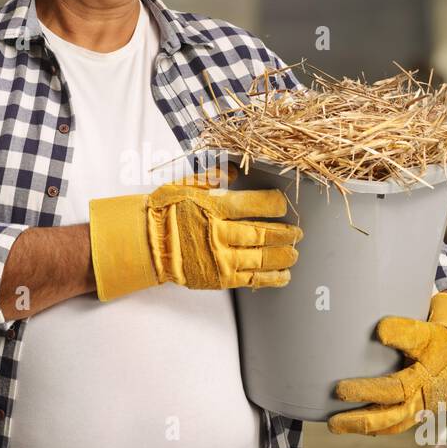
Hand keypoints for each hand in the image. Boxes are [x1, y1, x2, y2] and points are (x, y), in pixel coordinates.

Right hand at [89, 164, 302, 301]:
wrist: (148, 243)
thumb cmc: (166, 211)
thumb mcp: (186, 184)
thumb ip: (213, 175)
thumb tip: (234, 168)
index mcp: (214, 207)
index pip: (255, 204)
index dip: (274, 204)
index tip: (282, 204)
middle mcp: (219, 233)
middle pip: (263, 233)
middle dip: (285, 233)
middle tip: (298, 232)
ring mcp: (220, 258)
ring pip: (261, 258)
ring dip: (283, 256)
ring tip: (294, 253)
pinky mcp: (219, 277)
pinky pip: (251, 279)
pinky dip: (271, 278)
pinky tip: (283, 274)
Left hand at [327, 291, 446, 435]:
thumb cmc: (435, 331)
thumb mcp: (425, 318)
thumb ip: (404, 325)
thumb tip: (378, 330)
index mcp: (436, 348)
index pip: (418, 339)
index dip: (400, 334)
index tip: (379, 330)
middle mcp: (433, 377)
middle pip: (401, 389)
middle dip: (368, 392)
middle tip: (339, 391)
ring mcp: (427, 400)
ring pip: (397, 417)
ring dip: (365, 421)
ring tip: (334, 424)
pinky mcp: (419, 412)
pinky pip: (396, 424)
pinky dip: (374, 427)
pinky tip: (351, 427)